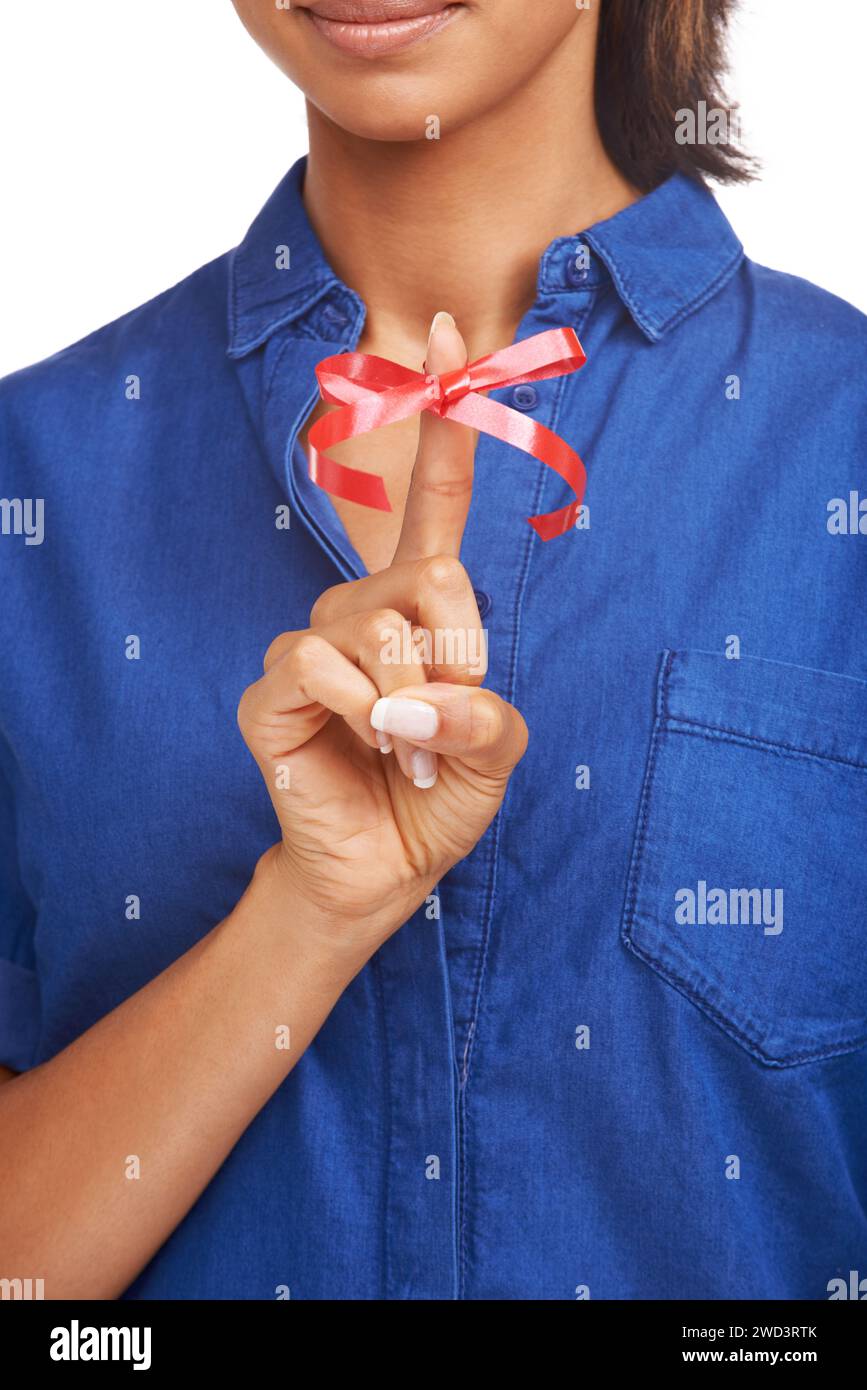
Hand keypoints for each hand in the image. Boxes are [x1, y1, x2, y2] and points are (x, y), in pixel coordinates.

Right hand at [238, 313, 527, 960]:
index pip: (431, 504)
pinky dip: (363, 711)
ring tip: (403, 745)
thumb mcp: (496, 752)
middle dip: (459, 656)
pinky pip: (322, 663)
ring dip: (413, 697)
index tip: (455, 331)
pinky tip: (365, 744)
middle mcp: (360, 608)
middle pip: (431, 574)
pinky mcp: (272, 687)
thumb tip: (419, 696)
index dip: (444, 424)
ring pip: (378, 623)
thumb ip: (487, 713)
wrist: (384, 870)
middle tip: (442, 717)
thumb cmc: (437, 795)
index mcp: (418, 608)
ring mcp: (309, 641)